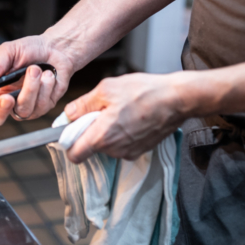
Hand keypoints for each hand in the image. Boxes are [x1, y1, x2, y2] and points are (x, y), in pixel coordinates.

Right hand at [0, 34, 74, 125]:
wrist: (56, 48)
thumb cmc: (32, 49)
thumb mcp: (10, 51)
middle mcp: (9, 100)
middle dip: (1, 110)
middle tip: (7, 97)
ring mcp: (26, 105)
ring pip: (23, 110)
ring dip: (30, 88)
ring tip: (35, 69)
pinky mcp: (43, 106)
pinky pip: (41, 105)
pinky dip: (45, 87)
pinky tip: (47, 75)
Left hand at [64, 72, 183, 162]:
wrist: (176, 99)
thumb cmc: (143, 91)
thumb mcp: (106, 89)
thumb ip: (83, 104)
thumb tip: (69, 114)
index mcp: (102, 136)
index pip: (74, 155)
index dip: (68, 143)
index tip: (71, 130)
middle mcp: (114, 150)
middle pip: (90, 148)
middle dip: (89, 131)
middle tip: (99, 111)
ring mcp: (128, 152)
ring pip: (106, 146)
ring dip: (106, 131)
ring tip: (119, 111)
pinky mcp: (140, 151)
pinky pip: (121, 145)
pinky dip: (120, 133)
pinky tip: (130, 116)